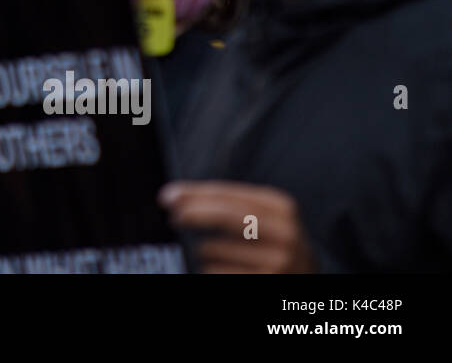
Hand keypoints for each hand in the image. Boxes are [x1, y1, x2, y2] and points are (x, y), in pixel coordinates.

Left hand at [159, 181, 316, 272]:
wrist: (308, 275)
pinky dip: (209, 269)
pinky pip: (217, 272)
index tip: (168, 195)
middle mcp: (285, 233)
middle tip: (172, 216)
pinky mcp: (267, 282)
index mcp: (280, 207)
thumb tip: (177, 197)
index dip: (194, 193)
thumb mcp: (263, 215)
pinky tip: (217, 268)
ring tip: (207, 252)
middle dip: (193, 213)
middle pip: (226, 216)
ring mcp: (279, 262)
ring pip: (216, 249)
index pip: (228, 194)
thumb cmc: (272, 241)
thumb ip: (229, 203)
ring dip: (202, 250)